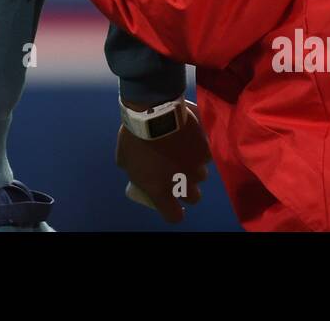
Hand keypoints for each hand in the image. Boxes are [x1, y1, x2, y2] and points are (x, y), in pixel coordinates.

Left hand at [117, 100, 211, 223]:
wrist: (153, 112)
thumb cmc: (135, 137)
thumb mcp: (124, 157)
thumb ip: (132, 168)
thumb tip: (133, 169)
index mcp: (160, 190)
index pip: (174, 216)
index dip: (173, 211)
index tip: (171, 204)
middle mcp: (182, 183)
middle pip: (194, 197)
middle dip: (188, 188)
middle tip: (180, 174)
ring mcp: (196, 167)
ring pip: (202, 175)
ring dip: (194, 168)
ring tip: (185, 152)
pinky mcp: (205, 150)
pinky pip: (205, 154)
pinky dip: (199, 149)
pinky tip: (190, 138)